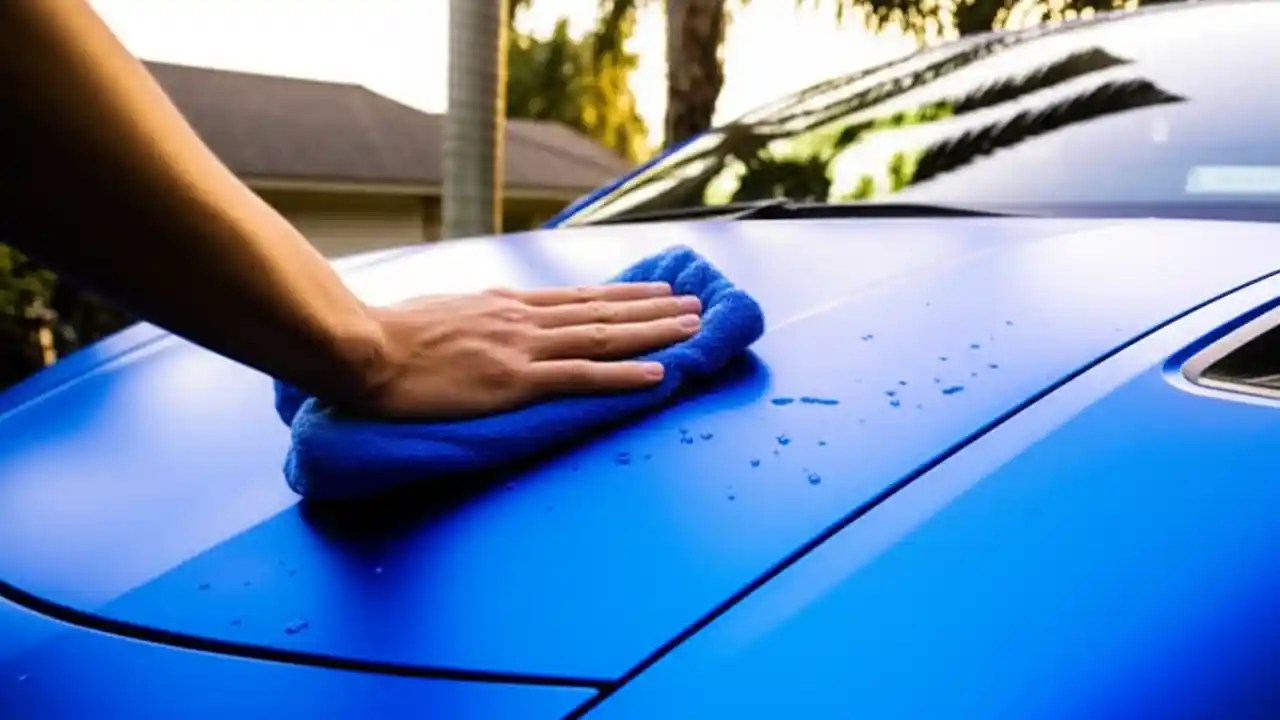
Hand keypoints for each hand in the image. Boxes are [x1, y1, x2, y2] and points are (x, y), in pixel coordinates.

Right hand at [345, 282, 701, 418]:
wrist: (362, 349)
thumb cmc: (387, 337)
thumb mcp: (439, 314)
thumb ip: (470, 318)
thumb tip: (480, 324)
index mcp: (504, 305)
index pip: (577, 299)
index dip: (621, 296)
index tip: (655, 291)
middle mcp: (523, 319)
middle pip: (602, 312)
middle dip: (653, 310)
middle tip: (695, 305)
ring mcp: (522, 349)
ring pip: (604, 337)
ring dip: (653, 333)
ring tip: (692, 328)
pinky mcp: (515, 382)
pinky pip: (582, 377)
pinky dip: (624, 376)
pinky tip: (658, 374)